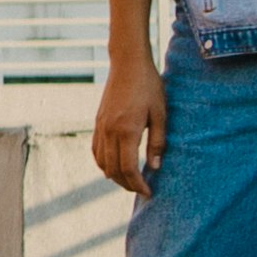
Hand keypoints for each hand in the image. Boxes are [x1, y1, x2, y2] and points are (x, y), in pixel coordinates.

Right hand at [92, 69, 166, 197]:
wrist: (128, 64)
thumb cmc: (149, 86)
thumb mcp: (160, 114)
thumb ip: (157, 142)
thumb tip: (155, 167)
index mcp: (127, 131)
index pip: (128, 168)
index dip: (138, 185)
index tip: (148, 192)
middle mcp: (109, 131)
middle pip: (113, 170)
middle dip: (127, 184)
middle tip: (141, 190)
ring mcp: (100, 127)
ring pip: (102, 162)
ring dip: (114, 176)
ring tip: (129, 182)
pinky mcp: (98, 122)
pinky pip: (96, 150)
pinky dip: (103, 163)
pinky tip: (113, 167)